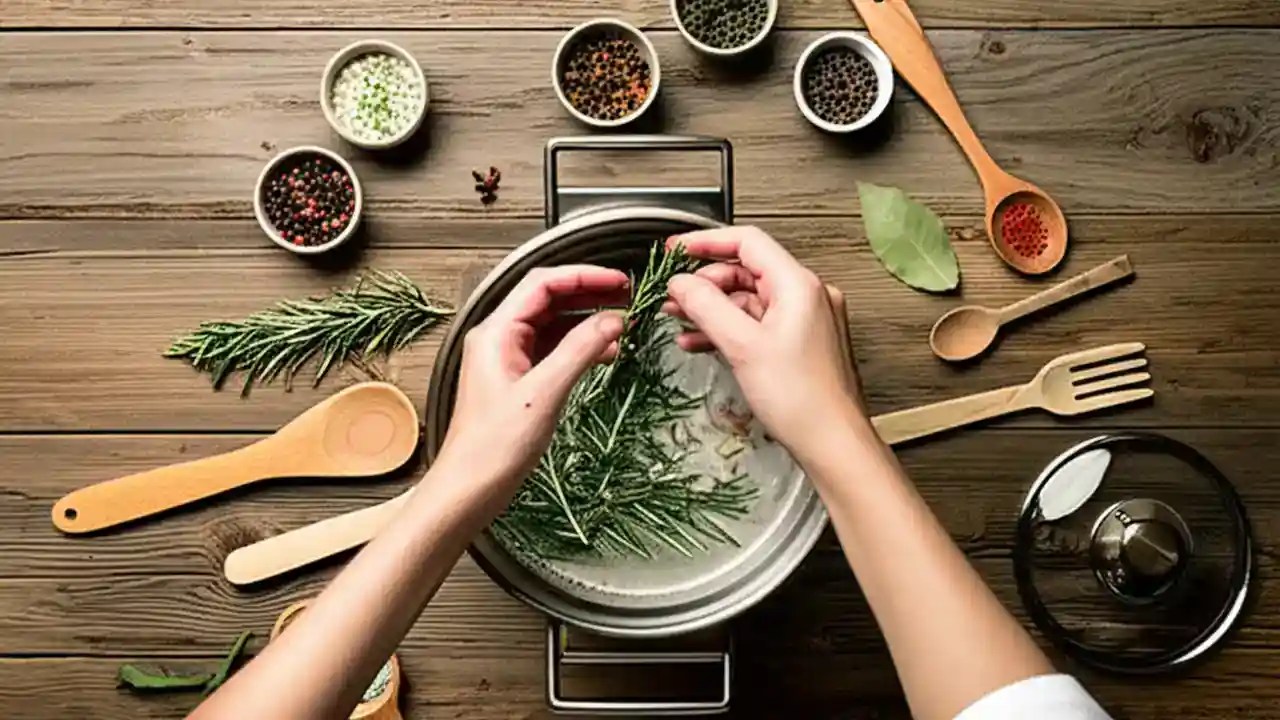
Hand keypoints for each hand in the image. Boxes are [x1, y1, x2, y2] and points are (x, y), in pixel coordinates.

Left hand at [437, 265, 627, 493]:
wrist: (468, 490)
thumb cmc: (491, 448)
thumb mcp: (543, 394)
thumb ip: (579, 351)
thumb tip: (612, 320)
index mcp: (496, 333)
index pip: (543, 283)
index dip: (584, 276)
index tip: (618, 281)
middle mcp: (499, 339)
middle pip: (548, 299)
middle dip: (589, 294)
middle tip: (626, 295)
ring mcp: (507, 359)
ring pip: (553, 324)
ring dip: (588, 321)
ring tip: (622, 324)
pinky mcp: (517, 381)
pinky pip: (553, 350)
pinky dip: (580, 347)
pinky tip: (605, 354)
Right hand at [664, 226, 870, 460]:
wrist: (834, 444)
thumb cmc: (802, 400)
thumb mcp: (742, 346)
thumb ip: (706, 306)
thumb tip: (681, 282)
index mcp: (798, 285)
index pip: (747, 242)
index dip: (706, 243)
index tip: (675, 250)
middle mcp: (807, 296)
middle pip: (746, 270)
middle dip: (705, 282)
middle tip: (672, 297)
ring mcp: (805, 320)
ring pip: (749, 299)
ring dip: (712, 308)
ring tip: (679, 319)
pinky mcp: (800, 343)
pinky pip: (758, 324)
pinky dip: (729, 328)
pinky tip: (701, 342)